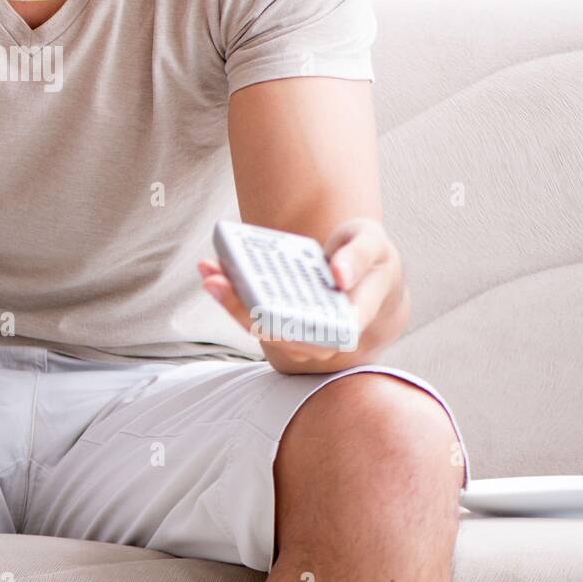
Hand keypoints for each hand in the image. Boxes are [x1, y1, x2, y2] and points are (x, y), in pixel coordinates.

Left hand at [196, 217, 406, 373]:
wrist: (373, 279)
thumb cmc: (373, 260)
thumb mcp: (374, 244)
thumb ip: (360, 256)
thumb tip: (339, 277)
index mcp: (350, 322)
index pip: (313, 334)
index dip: (281, 324)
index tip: (255, 304)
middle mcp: (322, 337)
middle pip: (277, 333)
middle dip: (241, 309)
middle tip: (214, 279)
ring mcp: (302, 332)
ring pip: (261, 327)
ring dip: (229, 302)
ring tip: (208, 268)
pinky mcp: (285, 320)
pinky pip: (255, 313)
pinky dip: (232, 293)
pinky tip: (213, 268)